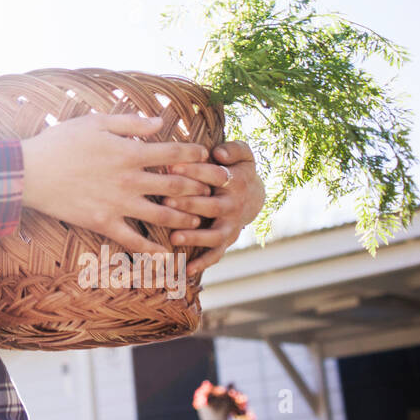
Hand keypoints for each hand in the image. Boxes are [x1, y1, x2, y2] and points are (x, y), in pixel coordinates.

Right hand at [19, 114, 214, 260]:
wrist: (30, 172)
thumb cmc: (60, 142)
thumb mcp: (95, 122)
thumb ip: (130, 123)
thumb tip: (160, 121)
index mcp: (130, 153)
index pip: (174, 152)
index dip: (196, 154)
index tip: (208, 156)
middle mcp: (131, 180)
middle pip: (177, 184)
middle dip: (203, 186)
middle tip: (220, 190)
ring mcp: (119, 205)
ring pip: (164, 214)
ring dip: (186, 217)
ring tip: (199, 220)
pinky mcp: (104, 223)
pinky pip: (134, 241)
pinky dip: (153, 250)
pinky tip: (167, 254)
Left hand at [160, 140, 265, 276]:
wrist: (253, 194)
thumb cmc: (235, 168)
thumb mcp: (242, 153)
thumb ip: (234, 148)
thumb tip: (219, 152)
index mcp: (235, 181)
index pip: (215, 175)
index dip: (195, 170)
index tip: (171, 165)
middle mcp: (233, 205)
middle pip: (211, 206)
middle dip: (189, 204)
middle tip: (166, 201)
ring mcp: (230, 225)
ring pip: (213, 234)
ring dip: (195, 237)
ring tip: (174, 237)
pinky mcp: (226, 241)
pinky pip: (216, 254)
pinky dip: (203, 263)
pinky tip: (186, 270)